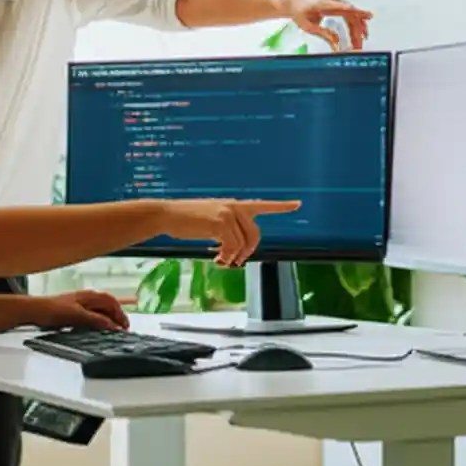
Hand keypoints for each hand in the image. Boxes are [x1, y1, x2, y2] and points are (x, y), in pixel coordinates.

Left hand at [37, 290, 132, 330]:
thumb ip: (96, 319)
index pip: (112, 302)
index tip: (124, 327)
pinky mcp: (74, 312)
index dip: (120, 314)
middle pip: (107, 306)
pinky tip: (96, 330)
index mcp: (90, 295)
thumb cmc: (53, 309)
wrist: (35, 311)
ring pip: (100, 311)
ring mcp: (80, 304)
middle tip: (121, 330)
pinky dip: (98, 322)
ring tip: (112, 331)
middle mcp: (87, 298)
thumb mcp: (78, 316)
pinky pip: (91, 316)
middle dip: (116, 317)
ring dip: (108, 320)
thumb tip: (111, 325)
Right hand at [158, 199, 301, 266]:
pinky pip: (232, 246)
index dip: (281, 206)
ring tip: (222, 261)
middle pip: (255, 234)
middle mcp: (234, 207)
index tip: (298, 204)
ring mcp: (227, 213)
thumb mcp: (210, 220)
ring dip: (234, 257)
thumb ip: (226, 229)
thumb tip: (235, 250)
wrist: (167, 215)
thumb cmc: (185, 220)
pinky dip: (226, 257)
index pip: (263, 204)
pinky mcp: (219, 223)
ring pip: (244, 243)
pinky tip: (216, 258)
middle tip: (234, 261)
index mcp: (234, 205)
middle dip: (248, 251)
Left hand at [283, 0, 371, 50]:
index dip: (358, 12)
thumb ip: (323, 33)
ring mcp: (336, 2)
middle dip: (357, 31)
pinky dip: (354, 25)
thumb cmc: (299, 11)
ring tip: (360, 43)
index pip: (345, 7)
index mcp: (325, 4)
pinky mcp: (337, 6)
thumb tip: (336, 42)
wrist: (293, 2)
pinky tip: (358, 34)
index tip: (368, 16)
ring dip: (357, 29)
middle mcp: (333, 1)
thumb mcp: (308, 26)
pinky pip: (349, 15)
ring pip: (352, 16)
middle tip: (359, 46)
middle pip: (351, 15)